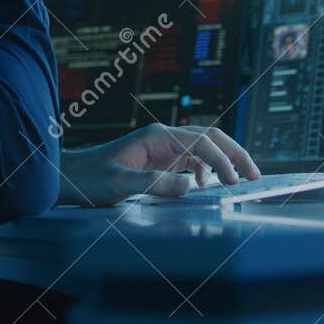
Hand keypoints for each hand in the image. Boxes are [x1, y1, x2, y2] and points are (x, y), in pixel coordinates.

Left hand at [57, 123, 260, 206]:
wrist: (69, 178)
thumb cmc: (89, 180)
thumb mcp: (120, 185)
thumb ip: (154, 184)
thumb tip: (191, 186)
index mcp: (156, 137)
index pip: (201, 142)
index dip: (222, 161)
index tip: (234, 181)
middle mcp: (162, 138)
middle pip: (209, 137)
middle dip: (234, 153)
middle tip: (255, 174)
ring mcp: (161, 147)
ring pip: (203, 147)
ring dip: (224, 160)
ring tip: (241, 179)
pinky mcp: (158, 160)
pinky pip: (191, 158)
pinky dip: (206, 168)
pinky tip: (205, 183)